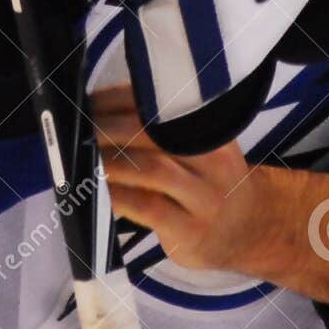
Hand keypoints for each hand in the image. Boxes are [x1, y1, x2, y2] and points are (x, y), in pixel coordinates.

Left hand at [92, 85, 328, 304]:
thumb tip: (99, 112)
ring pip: (152, 168)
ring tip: (81, 158)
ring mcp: (204, 195)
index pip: (160, 103)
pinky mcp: (191, 229)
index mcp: (209, 127)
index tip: (87, 100)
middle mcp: (211, 157)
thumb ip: (164, 130)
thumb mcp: (203, 146)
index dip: (118, 99)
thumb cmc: (210, 181)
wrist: (252, 228)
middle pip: (154, 132)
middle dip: (108, 127)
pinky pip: (149, 207)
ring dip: (110, 161)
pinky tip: (99, 193)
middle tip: (76, 129)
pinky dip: (119, 196)